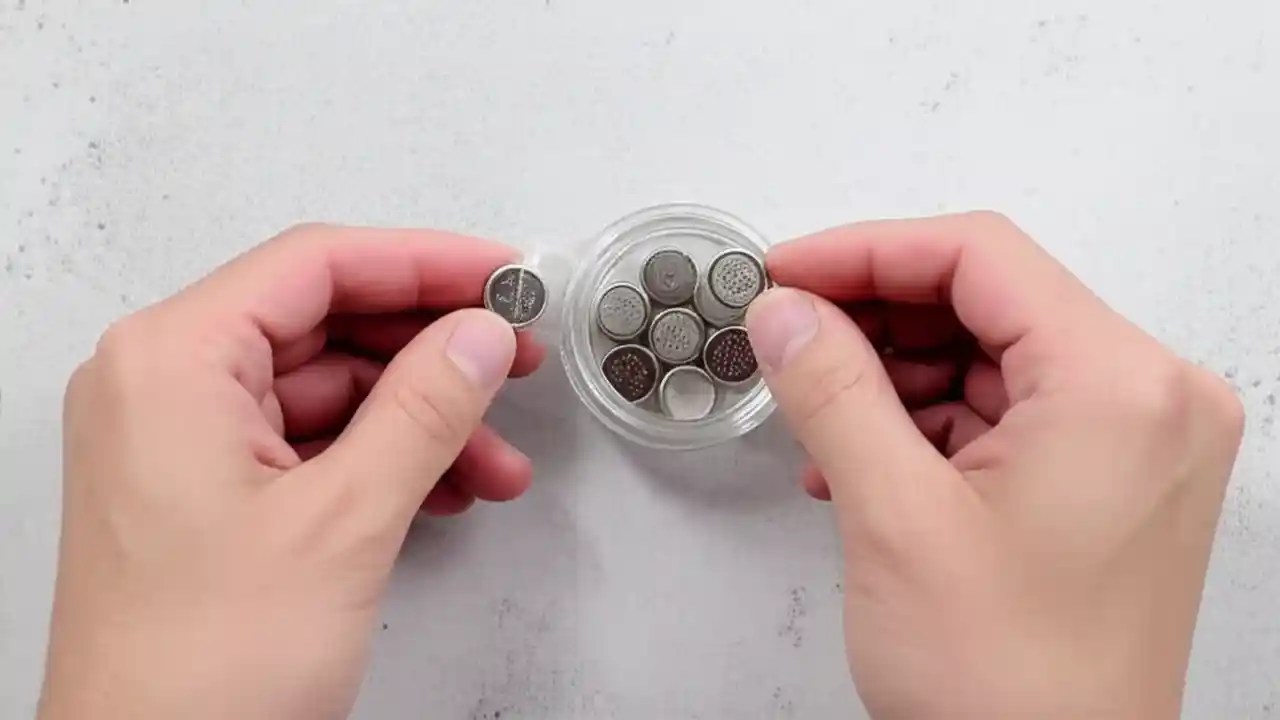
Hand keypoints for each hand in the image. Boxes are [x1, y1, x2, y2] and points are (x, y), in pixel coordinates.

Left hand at [39, 225, 544, 719]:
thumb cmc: (198, 677)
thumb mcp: (343, 523)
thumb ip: (423, 411)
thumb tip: (477, 336)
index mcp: (172, 363)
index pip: (318, 265)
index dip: (425, 262)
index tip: (502, 274)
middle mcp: (164, 387)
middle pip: (324, 323)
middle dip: (431, 349)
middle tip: (514, 354)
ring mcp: (180, 442)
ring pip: (327, 391)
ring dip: (419, 420)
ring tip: (494, 460)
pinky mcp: (205, 492)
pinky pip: (309, 443)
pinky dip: (381, 460)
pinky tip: (443, 490)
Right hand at [746, 212, 1243, 718]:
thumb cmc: (1010, 691)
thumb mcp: (895, 518)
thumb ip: (832, 391)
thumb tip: (786, 312)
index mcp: (1120, 388)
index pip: (979, 257)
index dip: (864, 252)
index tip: (786, 272)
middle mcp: (1151, 400)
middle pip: (988, 301)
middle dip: (875, 318)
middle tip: (787, 336)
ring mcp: (1138, 443)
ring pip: (992, 357)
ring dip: (896, 378)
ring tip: (819, 421)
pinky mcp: (1111, 481)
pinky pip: (1009, 413)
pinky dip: (931, 423)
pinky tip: (863, 460)